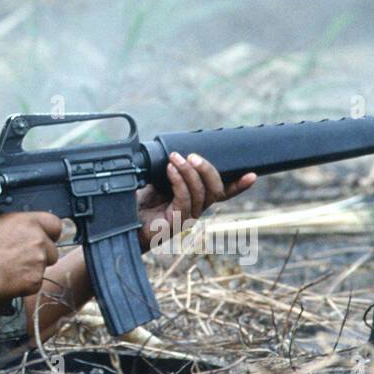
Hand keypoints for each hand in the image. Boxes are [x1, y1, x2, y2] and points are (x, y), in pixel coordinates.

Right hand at [0, 212, 62, 300]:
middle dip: (41, 252)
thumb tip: (13, 227)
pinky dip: (27, 281)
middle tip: (22, 255)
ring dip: (34, 266)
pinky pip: (37, 280)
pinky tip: (10, 278)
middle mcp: (38, 240)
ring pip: (45, 265)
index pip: (55, 223)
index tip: (43, 236)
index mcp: (28, 222)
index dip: (49, 231)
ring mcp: (40, 261)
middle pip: (52, 248)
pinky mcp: (36, 280)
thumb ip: (10, 224)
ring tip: (12, 267)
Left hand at [138, 152, 255, 252]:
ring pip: (201, 194)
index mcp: (194, 199)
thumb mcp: (156, 181)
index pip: (222, 193)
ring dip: (190, 172)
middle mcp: (194, 210)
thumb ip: (170, 170)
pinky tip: (170, 169)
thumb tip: (176, 150)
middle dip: (208, 170)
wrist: (120, 222)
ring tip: (176, 158)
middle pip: (216, 191)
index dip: (238, 186)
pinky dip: (179, 181)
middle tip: (193, 156)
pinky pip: (184, 199)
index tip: (252, 174)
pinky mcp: (174, 222)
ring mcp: (186, 218)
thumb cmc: (137, 202)